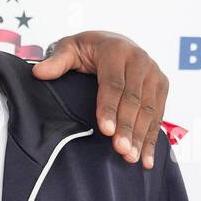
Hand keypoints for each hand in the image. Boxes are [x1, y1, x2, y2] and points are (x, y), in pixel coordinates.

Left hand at [32, 30, 169, 168]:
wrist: (114, 41)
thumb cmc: (87, 49)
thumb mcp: (69, 48)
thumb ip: (57, 61)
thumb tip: (39, 72)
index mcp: (117, 50)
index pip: (113, 84)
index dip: (109, 107)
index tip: (105, 130)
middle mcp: (140, 60)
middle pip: (134, 100)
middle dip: (127, 127)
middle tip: (121, 150)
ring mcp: (154, 73)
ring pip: (149, 109)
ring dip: (141, 136)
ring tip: (132, 158)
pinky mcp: (162, 86)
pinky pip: (158, 115)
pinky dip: (152, 138)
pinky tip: (146, 159)